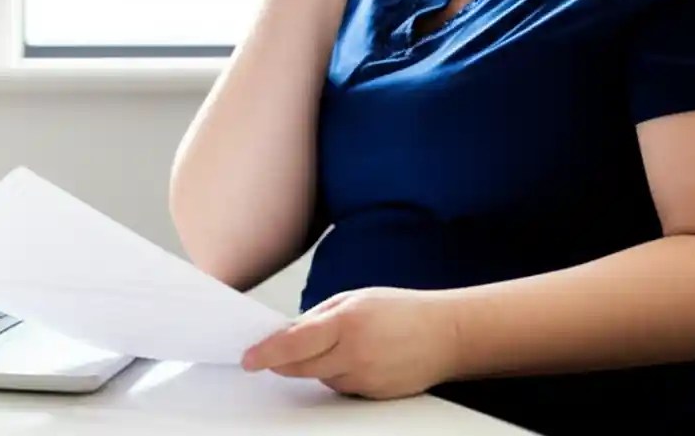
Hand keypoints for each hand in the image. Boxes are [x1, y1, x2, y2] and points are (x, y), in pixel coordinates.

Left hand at [240, 287, 460, 399]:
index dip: (267, 353)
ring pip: (320, 378)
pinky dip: (337, 374)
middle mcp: (354, 354)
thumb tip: (287, 334)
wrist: (447, 335)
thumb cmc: (402, 310)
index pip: (294, 344)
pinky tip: (357, 357)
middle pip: (300, 368)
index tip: (248, 359)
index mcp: (346, 323)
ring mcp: (364, 378)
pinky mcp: (373, 395)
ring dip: (316, 365)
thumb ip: (319, 317)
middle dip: (282, 361)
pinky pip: (340, 388)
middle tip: (271, 353)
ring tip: (342, 343)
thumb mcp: (355, 299)